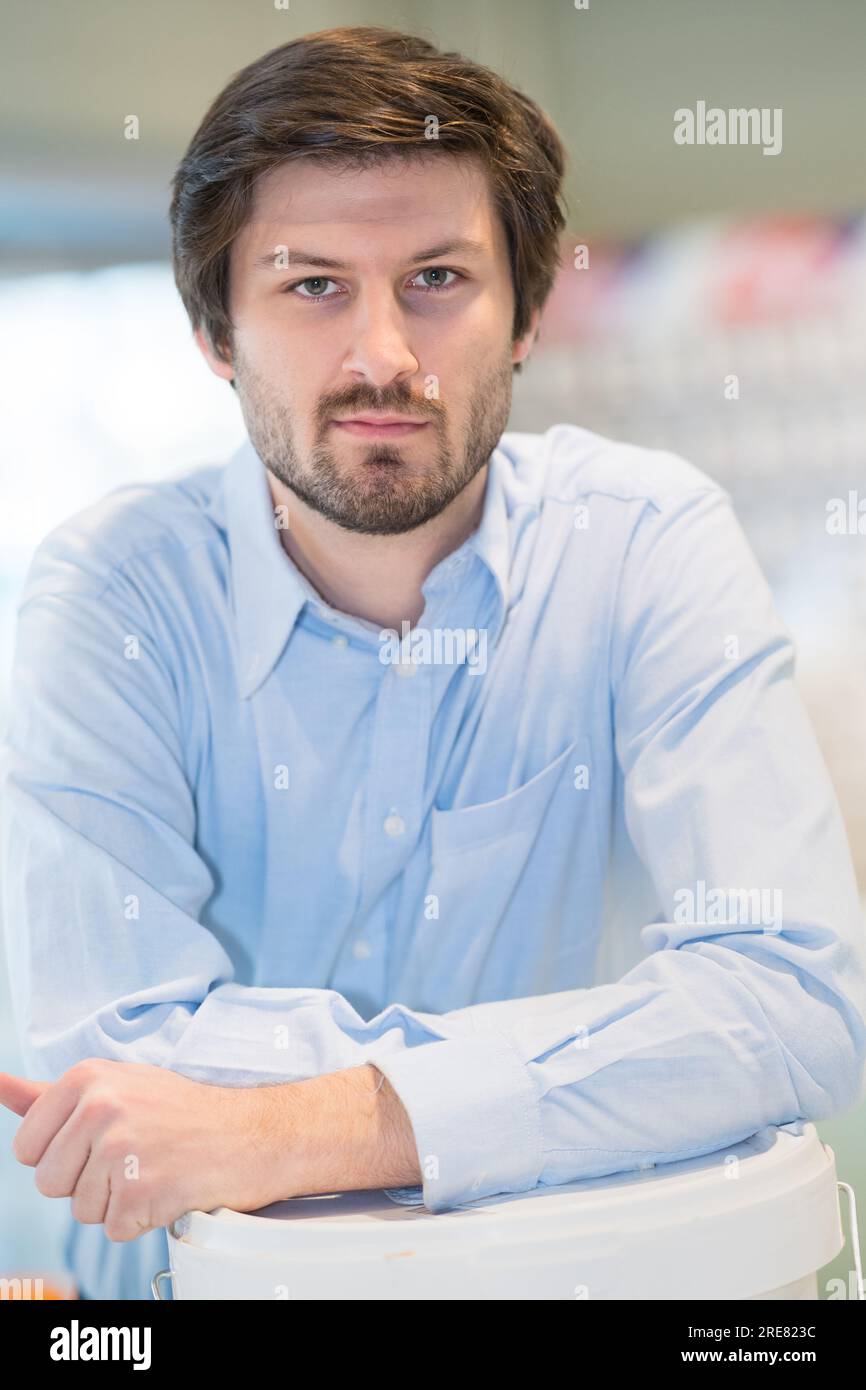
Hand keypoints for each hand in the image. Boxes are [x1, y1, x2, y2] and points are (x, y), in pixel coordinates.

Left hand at [0, 1060, 280, 1241]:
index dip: (62, 1156)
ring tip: (154, 1168)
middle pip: (49, 1183)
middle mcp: (100, 1107)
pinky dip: (141, 1219)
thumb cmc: (181, 1111)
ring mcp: (121, 1149)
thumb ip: (49, 1095)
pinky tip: (169, 1187)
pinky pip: (114, 1229)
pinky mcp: (143, 1188)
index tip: (101, 1141)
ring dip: (116, 1202)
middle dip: (86, 1182)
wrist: (251, 1132)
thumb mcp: (115, 1086)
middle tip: (133, 1156)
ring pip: (81, 1210)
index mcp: (87, 1078)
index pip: (27, 1148)